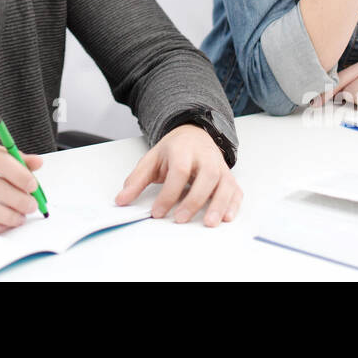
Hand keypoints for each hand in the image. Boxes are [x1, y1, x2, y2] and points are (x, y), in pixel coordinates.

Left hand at [115, 125, 240, 226]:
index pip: (179, 171)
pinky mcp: (228, 176)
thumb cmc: (174, 150)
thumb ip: (136, 180)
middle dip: (194, 200)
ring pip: (224, 184)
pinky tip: (227, 217)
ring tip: (209, 223)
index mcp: (183, 150)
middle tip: (181, 219)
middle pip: (206, 176)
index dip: (169, 193)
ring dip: (219, 205)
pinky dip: (233, 204)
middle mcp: (205, 157)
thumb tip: (121, 200)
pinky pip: (235, 189)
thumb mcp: (151, 160)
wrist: (194, 134)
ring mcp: (219, 166)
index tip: (158, 212)